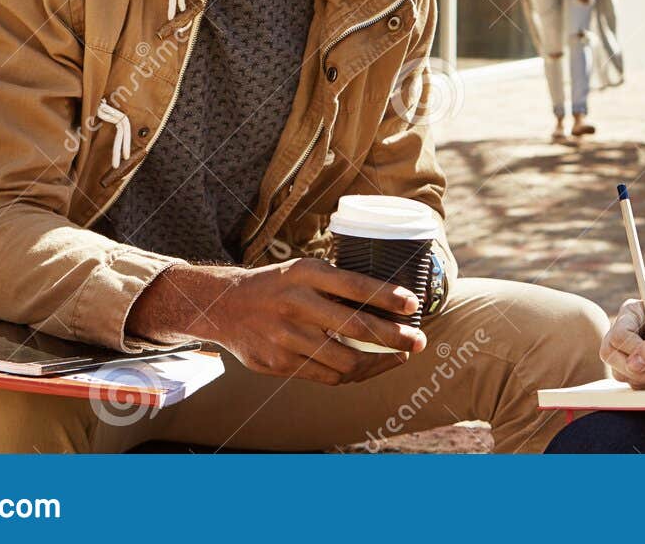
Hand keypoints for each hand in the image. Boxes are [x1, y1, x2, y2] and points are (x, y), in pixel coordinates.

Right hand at [129, 259, 425, 384]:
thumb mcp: (303, 269)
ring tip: (398, 356)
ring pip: (345, 360)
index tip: (413, 305)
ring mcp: (285, 337)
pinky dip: (352, 374)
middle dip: (394, 337)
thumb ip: (337, 283)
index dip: (387, 297)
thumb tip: (390, 298)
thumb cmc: (278, 285)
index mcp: (305, 274)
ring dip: (378, 362)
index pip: (354, 286)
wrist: (225, 306)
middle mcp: (296, 304)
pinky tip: (368, 367)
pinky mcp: (278, 363)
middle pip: (356, 327)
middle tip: (418, 340)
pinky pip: (326, 375)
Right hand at [601, 300, 644, 387]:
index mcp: (632, 314)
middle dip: (636, 368)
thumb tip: (633, 363)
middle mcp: (626, 332)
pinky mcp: (634, 371)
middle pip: (610, 355)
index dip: (634, 352)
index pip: (618, 336)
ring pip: (619, 372)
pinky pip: (630, 384)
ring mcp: (628, 353)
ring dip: (643, 378)